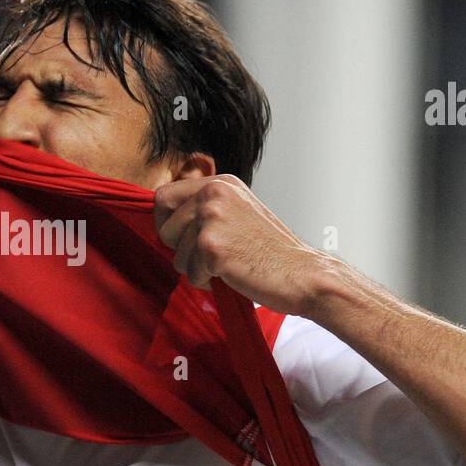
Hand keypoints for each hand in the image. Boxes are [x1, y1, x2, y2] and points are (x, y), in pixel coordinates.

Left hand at [154, 175, 331, 315]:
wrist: (302, 274)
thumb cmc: (270, 251)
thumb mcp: (237, 213)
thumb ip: (205, 209)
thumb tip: (164, 220)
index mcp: (219, 183)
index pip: (163, 197)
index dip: (165, 223)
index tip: (183, 239)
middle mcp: (213, 193)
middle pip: (164, 229)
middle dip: (181, 251)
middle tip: (213, 256)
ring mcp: (212, 218)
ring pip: (176, 256)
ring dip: (197, 269)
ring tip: (229, 265)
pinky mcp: (211, 246)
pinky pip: (190, 273)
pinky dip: (207, 282)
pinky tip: (233, 274)